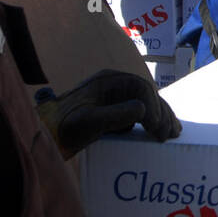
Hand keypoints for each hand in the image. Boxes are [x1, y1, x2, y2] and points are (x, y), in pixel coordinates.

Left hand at [35, 70, 181, 158]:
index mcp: (108, 81)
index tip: (156, 128)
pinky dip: (151, 121)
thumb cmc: (63, 127)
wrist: (45, 135)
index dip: (153, 107)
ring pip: (146, 102)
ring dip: (161, 117)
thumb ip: (114, 115)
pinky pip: (138, 112)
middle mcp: (114, 85)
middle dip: (162, 113)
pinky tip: (156, 132)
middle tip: (171, 134)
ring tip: (172, 133)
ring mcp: (114, 97)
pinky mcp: (112, 111)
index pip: (141, 88)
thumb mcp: (87, 122)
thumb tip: (142, 110)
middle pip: (147, 94)